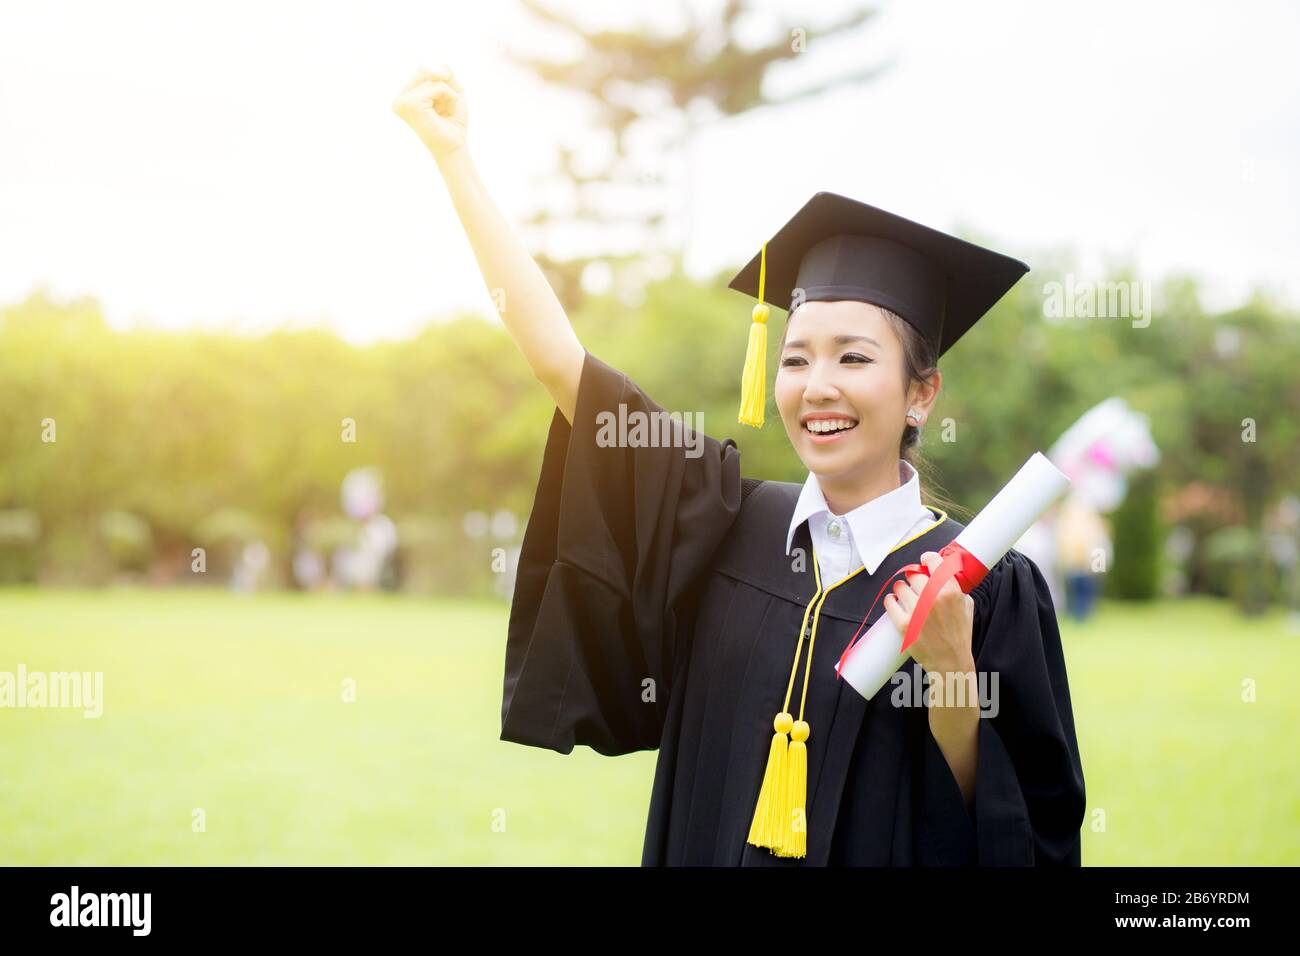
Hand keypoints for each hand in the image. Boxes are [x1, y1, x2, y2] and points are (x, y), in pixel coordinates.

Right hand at [392, 64, 468, 160]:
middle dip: (443, 86)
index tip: (441, 106)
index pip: (423, 70)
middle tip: (445, 109)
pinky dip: (448, 96)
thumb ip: (443, 74)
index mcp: (404, 97)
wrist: (455, 146)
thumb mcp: (451, 91)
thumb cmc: (452, 124)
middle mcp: (400, 99)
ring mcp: (403, 101)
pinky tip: (445, 112)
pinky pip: (438, 86)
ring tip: (444, 112)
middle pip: (425, 70)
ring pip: (432, 77)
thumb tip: (431, 67)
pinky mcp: (412, 104)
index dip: (441, 83)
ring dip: (447, 93)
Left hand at [883, 550, 974, 678]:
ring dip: (902, 590)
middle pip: (915, 574)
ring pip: (900, 586)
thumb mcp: (966, 606)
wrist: (950, 663)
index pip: (934, 560)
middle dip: (915, 579)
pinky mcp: (903, 624)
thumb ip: (956, 587)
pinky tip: (895, 603)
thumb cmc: (959, 635)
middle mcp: (933, 599)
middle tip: (916, 587)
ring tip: (906, 597)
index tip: (924, 560)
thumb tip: (943, 570)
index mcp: (951, 592)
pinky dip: (891, 601)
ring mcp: (916, 612)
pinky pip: (889, 601)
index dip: (927, 558)